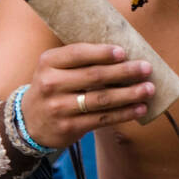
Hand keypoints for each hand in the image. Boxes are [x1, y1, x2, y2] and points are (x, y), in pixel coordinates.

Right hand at [20, 43, 154, 149]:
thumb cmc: (53, 88)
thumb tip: (124, 54)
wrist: (30, 122)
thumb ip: (80, 61)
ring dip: (129, 94)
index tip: (123, 52)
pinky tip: (140, 109)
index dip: (102, 53)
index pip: (78, 53)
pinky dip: (124, 113)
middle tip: (146, 68)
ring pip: (101, 99)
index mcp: (48, 62)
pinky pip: (102, 118)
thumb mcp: (55, 69)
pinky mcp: (69, 127)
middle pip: (94, 76)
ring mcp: (59, 107)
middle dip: (124, 72)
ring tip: (149, 89)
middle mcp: (51, 84)